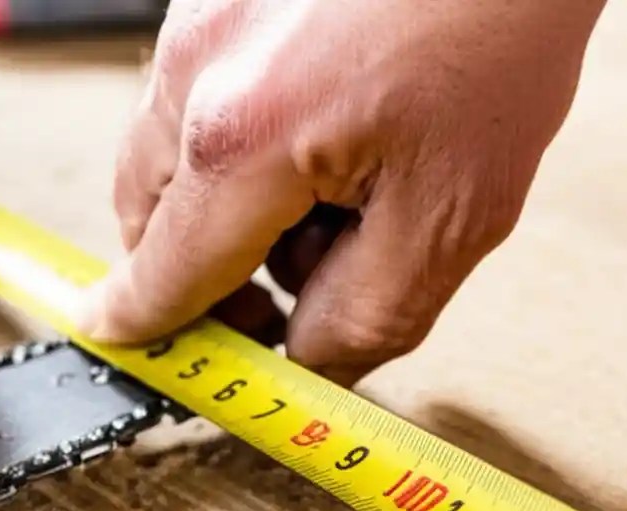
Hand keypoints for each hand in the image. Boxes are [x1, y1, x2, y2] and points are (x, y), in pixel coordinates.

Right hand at [80, 0, 605, 385]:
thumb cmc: (497, 34)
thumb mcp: (454, 215)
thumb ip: (362, 318)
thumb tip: (299, 360)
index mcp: (243, 136)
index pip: (165, 272)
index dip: (152, 327)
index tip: (129, 351)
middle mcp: (196, 64)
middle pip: (147, 212)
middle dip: (209, 267)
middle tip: (291, 291)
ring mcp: (198, 12)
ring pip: (170, 152)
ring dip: (230, 200)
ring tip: (342, 185)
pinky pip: (197, 90)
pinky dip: (244, 134)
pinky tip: (331, 122)